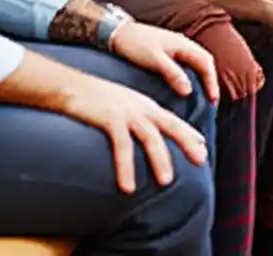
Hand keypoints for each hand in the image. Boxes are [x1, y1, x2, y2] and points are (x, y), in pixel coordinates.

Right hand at [57, 72, 209, 193]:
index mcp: (145, 105)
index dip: (189, 133)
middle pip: (170, 125)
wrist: (69, 85)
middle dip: (187, 142)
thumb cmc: (94, 99)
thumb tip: (146, 133)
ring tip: (166, 181)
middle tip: (200, 160)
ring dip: (160, 160)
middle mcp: (140, 107)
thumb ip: (136, 117)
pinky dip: (126, 167)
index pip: (173, 120)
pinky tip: (128, 186)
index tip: (203, 148)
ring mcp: (127, 112)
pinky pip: (122, 146)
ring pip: (150, 137)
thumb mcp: (122, 105)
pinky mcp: (110, 118)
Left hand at [111, 22, 219, 105]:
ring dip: (202, 77)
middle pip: (205, 62)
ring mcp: (177, 45)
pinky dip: (192, 73)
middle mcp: (184, 43)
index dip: (211, 83)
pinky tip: (186, 82)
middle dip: (210, 81)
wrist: (118, 31)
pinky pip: (188, 61)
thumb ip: (172, 74)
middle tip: (211, 100)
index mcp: (184, 45)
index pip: (206, 64)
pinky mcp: (168, 49)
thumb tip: (189, 91)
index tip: (212, 101)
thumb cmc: (135, 44)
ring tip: (202, 94)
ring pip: (197, 61)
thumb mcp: (154, 60)